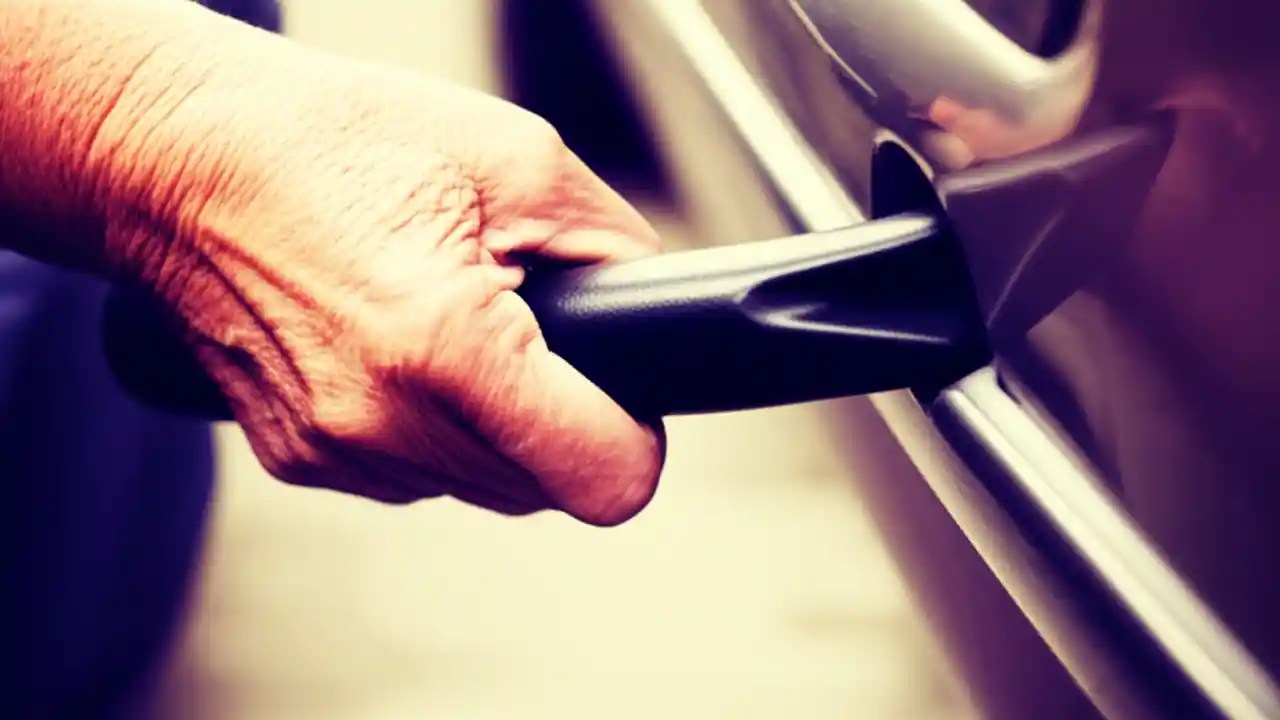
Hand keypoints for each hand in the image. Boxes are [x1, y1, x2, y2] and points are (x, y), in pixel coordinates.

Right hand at [96, 31, 663, 523]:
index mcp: (446, 346)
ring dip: (497, 426)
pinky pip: (415, 472)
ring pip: (482, 487)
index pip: (603, 475)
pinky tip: (404, 348)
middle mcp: (385, 423)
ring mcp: (336, 452)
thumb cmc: (331, 139)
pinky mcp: (302, 459)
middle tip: (534, 336)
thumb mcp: (516, 157)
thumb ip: (614, 248)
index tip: (626, 398)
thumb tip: (651, 309)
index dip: (635, 436)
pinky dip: (433, 425)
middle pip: (546, 488)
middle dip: (562, 419)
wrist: (177, 157)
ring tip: (458, 328)